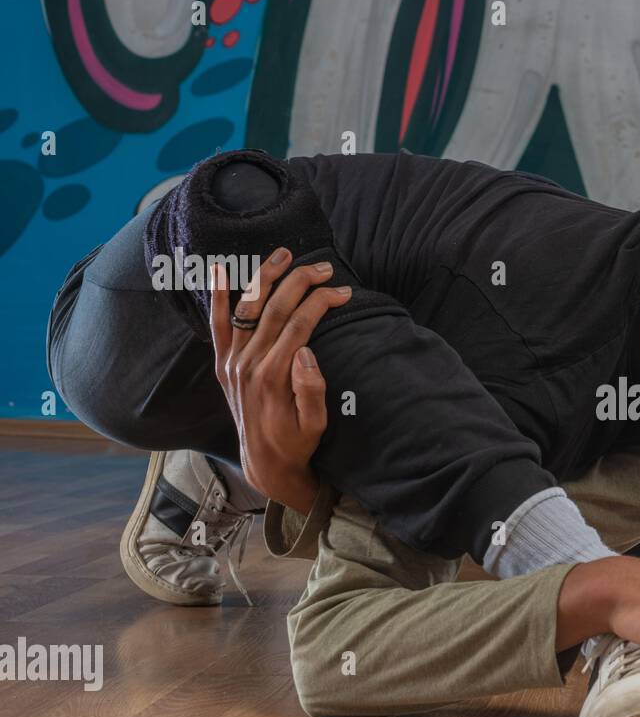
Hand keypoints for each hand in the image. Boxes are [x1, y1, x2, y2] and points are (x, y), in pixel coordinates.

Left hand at [209, 250, 350, 511]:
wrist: (265, 463)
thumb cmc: (296, 442)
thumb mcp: (316, 423)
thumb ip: (311, 390)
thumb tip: (307, 352)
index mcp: (274, 375)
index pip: (299, 324)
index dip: (322, 303)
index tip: (343, 292)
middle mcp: (248, 364)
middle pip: (275, 308)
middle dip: (301, 282)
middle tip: (325, 267)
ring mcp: (232, 362)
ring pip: (248, 308)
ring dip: (266, 277)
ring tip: (284, 254)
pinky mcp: (223, 364)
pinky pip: (218, 325)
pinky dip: (218, 297)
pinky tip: (220, 270)